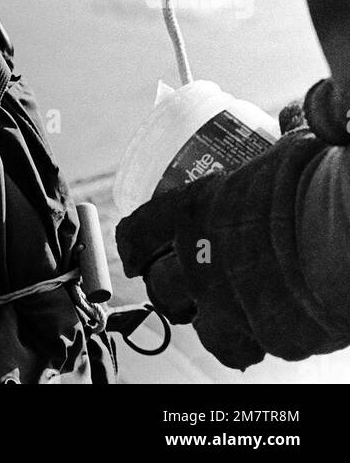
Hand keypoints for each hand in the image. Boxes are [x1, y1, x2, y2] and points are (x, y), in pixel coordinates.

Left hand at [116, 128, 331, 368]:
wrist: (348, 233)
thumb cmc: (315, 182)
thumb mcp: (289, 148)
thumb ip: (283, 134)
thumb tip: (293, 113)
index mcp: (195, 212)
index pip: (140, 232)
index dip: (134, 244)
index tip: (136, 251)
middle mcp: (201, 262)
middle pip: (161, 287)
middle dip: (167, 287)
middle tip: (180, 283)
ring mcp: (230, 306)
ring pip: (197, 325)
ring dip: (203, 318)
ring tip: (216, 311)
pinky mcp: (266, 338)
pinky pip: (244, 349)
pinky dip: (247, 341)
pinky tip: (257, 331)